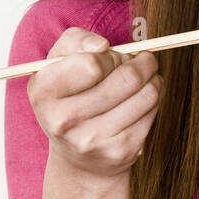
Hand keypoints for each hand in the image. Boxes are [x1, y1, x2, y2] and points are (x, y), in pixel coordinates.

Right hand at [28, 27, 163, 177]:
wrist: (78, 157)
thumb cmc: (68, 97)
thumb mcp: (58, 64)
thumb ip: (74, 41)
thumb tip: (101, 45)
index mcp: (44, 93)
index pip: (92, 64)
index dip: (108, 55)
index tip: (108, 56)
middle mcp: (64, 121)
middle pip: (128, 78)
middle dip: (139, 61)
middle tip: (137, 60)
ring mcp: (94, 140)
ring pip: (148, 93)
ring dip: (152, 76)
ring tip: (144, 75)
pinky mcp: (121, 151)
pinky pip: (153, 111)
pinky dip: (155, 96)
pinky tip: (141, 97)